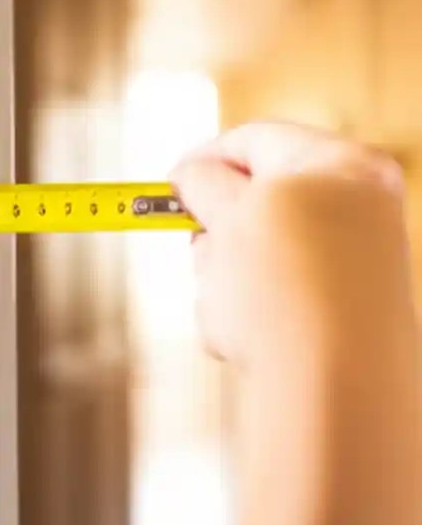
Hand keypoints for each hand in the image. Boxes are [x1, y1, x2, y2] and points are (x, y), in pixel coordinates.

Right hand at [174, 123, 421, 524]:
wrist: (333, 384)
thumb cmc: (288, 291)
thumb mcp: (228, 215)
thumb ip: (205, 183)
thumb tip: (192, 174)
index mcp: (342, 164)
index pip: (255, 140)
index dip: (202, 160)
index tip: (167, 187)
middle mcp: (358, 206)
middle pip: (253, 199)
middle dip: (215, 232)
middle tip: (206, 253)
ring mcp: (353, 259)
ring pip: (254, 253)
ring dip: (222, 277)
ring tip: (233, 307)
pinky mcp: (340, 308)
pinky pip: (272, 294)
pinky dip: (247, 310)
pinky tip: (250, 336)